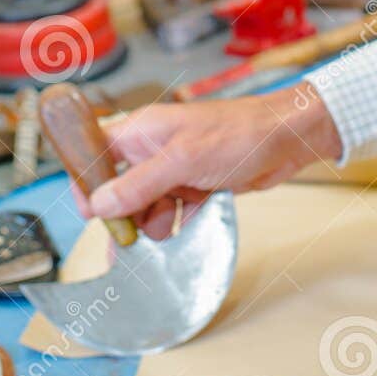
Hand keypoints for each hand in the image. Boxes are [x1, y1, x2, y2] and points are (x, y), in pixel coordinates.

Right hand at [79, 84, 341, 238]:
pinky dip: (177, 224)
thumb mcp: (182, 161)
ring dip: (152, 224)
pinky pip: (175, 209)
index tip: (90, 215)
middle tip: (126, 245)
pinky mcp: (197, 183)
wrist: (288, 139)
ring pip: (148, 202)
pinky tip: (183, 235)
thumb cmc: (237, 135)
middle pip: (120, 185)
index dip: (88, 182)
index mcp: (141, 130)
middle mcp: (153, 148)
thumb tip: (99, 205)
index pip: (95, 152)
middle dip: (123, 214)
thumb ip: (139, 184)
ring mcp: (176, 166)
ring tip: (162, 239)